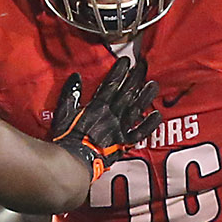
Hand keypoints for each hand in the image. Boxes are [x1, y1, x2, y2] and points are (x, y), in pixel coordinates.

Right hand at [48, 55, 162, 177]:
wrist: (74, 161)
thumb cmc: (67, 138)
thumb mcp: (63, 113)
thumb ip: (70, 94)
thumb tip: (75, 76)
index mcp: (97, 106)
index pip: (111, 84)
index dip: (119, 71)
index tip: (127, 60)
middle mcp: (112, 114)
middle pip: (127, 93)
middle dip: (136, 78)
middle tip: (145, 65)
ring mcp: (120, 128)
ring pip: (136, 109)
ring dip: (146, 96)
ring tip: (154, 84)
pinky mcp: (124, 143)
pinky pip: (139, 132)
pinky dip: (149, 124)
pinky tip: (158, 115)